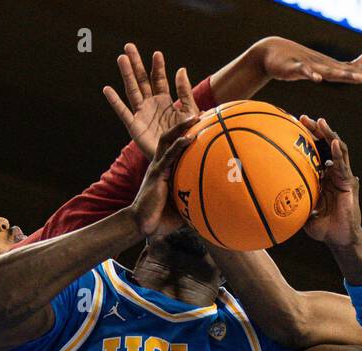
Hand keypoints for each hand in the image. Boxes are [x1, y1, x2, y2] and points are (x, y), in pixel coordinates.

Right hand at [103, 43, 199, 157]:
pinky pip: (123, 112)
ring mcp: (141, 114)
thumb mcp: (190, 111)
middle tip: (129, 46)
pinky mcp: (135, 127)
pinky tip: (107, 89)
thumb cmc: (188, 137)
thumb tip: (180, 69)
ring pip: (132, 90)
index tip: (156, 53)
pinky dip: (115, 101)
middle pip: (142, 79)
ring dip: (126, 74)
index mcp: (165, 101)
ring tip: (121, 58)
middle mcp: (151, 105)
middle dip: (136, 63)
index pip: (159, 79)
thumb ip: (185, 91)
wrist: (180, 159)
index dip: (158, 66)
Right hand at [130, 119, 197, 239]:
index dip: (188, 134)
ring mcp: (157, 167)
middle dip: (184, 124)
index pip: (177, 146)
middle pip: (171, 136)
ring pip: (167, 139)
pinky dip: (178, 145)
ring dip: (181, 127)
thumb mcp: (183, 206)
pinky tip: (189, 138)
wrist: (143, 225)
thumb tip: (219, 204)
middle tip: (202, 113)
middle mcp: (161, 163)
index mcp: (166, 169)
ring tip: (195, 117)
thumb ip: (196, 199)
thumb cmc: (162, 218)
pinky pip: (168, 156)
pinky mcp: (156, 173)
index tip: (205, 124)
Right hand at [254, 37, 361, 84]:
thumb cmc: (299, 61)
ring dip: (345, 74)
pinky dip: (312, 75)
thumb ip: (346, 65)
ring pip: (332, 72)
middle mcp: (328, 67)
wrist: (272, 54)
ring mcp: (313, 67)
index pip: (361, 74)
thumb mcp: (325, 65)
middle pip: (352, 73)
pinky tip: (318, 78)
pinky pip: (305, 72)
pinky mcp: (296, 68)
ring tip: (358, 77)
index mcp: (335, 70)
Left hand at [299, 117, 361, 245]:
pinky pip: (344, 164)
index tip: (291, 127)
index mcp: (321, 177)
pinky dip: (339, 152)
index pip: (314, 153)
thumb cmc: (321, 227)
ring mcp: (342, 176)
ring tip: (320, 122)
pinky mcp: (349, 182)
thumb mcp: (302, 212)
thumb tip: (269, 197)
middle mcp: (332, 173)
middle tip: (302, 118)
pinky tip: (333, 142)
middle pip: (325, 145)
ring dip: (329, 134)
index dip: (305, 140)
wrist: (339, 239)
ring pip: (337, 149)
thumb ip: (292, 202)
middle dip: (315, 130)